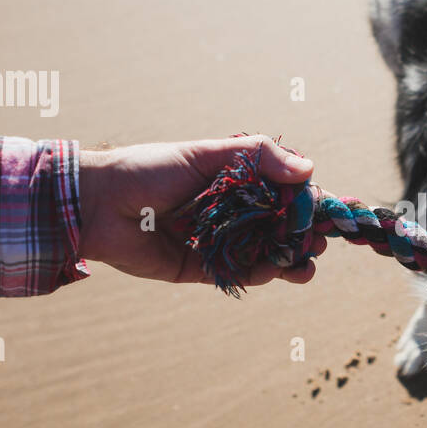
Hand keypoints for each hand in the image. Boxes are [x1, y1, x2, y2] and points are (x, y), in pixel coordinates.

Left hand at [78, 135, 326, 285]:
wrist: (97, 205)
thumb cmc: (149, 169)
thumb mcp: (206, 153)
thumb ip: (258, 156)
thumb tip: (309, 168)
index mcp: (235, 182)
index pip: (283, 192)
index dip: (308, 201)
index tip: (329, 208)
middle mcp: (231, 212)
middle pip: (280, 227)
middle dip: (305, 234)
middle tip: (320, 239)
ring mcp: (218, 242)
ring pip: (265, 254)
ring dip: (291, 259)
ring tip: (307, 262)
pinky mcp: (202, 269)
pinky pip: (239, 274)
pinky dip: (262, 274)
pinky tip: (279, 270)